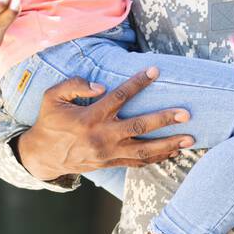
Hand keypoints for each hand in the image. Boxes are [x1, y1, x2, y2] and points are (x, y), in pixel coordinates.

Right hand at [16, 66, 195, 182]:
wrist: (44, 156)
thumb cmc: (51, 122)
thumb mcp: (52, 97)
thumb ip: (74, 85)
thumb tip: (100, 85)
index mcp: (89, 117)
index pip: (119, 96)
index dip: (138, 83)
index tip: (155, 71)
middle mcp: (102, 136)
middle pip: (139, 127)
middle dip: (164, 120)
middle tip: (186, 113)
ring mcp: (108, 152)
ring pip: (143, 150)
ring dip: (168, 145)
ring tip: (190, 139)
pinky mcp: (111, 163)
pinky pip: (138, 162)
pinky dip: (157, 158)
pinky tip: (174, 152)